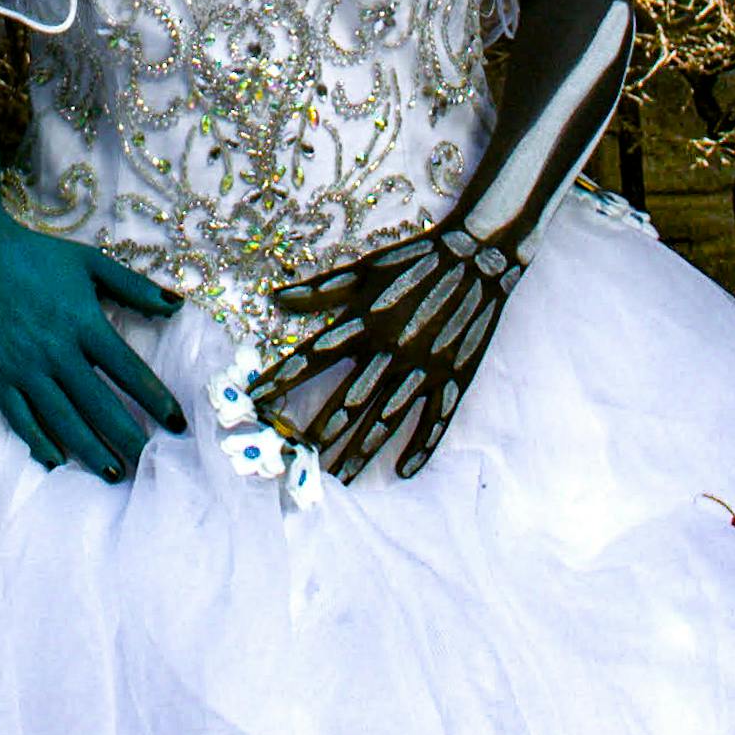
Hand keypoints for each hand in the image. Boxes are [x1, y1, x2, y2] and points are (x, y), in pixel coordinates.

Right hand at [0, 205, 187, 482]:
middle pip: (98, 404)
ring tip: (114, 473)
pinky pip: (19, 417)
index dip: (156, 399)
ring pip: (62, 419)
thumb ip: (135, 286)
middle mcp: (56, 351)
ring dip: (90, 450)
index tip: (178, 424)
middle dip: (128, 438)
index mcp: (83, 323)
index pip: (128, 370)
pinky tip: (57, 460)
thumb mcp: (92, 262)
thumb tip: (177, 305)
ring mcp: (25, 368)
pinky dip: (38, 442)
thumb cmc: (39, 257)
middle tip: (151, 463)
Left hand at [250, 220, 523, 484]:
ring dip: (362, 450)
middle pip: (349, 400)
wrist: (478, 257)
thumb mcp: (364, 269)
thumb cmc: (415, 261)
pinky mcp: (453, 378)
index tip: (256, 401)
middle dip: (321, 431)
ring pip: (387, 419)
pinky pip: (435, 420)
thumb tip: (275, 299)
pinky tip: (403, 470)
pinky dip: (420, 447)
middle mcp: (391, 351)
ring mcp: (424, 369)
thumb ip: (320, 291)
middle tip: (298, 458)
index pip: (312, 357)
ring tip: (340, 477)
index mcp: (365, 323)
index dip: (282, 379)